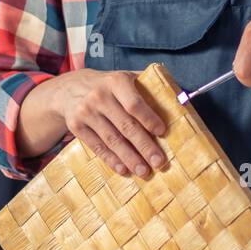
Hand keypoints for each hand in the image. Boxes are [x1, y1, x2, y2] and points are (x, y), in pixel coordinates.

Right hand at [53, 68, 167, 177]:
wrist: (70, 88)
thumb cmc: (109, 85)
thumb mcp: (125, 77)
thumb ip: (148, 85)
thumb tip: (180, 100)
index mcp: (116, 81)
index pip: (134, 104)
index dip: (149, 119)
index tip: (163, 132)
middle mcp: (99, 96)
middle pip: (125, 126)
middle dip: (144, 146)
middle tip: (159, 162)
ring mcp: (86, 112)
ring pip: (112, 140)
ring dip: (130, 158)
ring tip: (145, 172)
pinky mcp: (76, 126)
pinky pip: (97, 146)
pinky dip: (111, 159)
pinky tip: (124, 169)